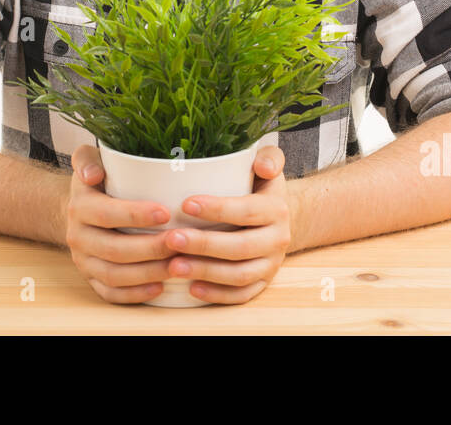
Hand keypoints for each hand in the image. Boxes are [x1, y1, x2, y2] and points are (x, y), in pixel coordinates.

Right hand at [66, 144, 175, 303]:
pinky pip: (111, 293)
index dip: (136, 215)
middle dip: (150, 248)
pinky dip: (135, 294)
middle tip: (181, 242)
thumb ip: (87, 159)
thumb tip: (94, 174)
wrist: (76, 210)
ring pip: (114, 275)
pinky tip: (160, 287)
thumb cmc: (96, 182)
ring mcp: (84, 261)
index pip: (106, 213)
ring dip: (148, 273)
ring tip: (178, 266)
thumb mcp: (88, 160)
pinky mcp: (91, 279)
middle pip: (114, 249)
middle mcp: (78, 237)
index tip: (166, 213)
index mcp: (80, 207)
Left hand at [163, 145, 290, 303]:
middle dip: (203, 244)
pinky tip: (191, 288)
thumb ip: (269, 156)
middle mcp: (278, 239)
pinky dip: (217, 295)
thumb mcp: (268, 165)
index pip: (246, 211)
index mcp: (276, 209)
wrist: (280, 218)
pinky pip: (241, 295)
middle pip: (240, 247)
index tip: (185, 204)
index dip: (217, 209)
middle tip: (170, 239)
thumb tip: (262, 165)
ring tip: (173, 266)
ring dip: (205, 272)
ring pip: (239, 275)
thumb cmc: (260, 187)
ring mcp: (271, 264)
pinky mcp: (263, 282)